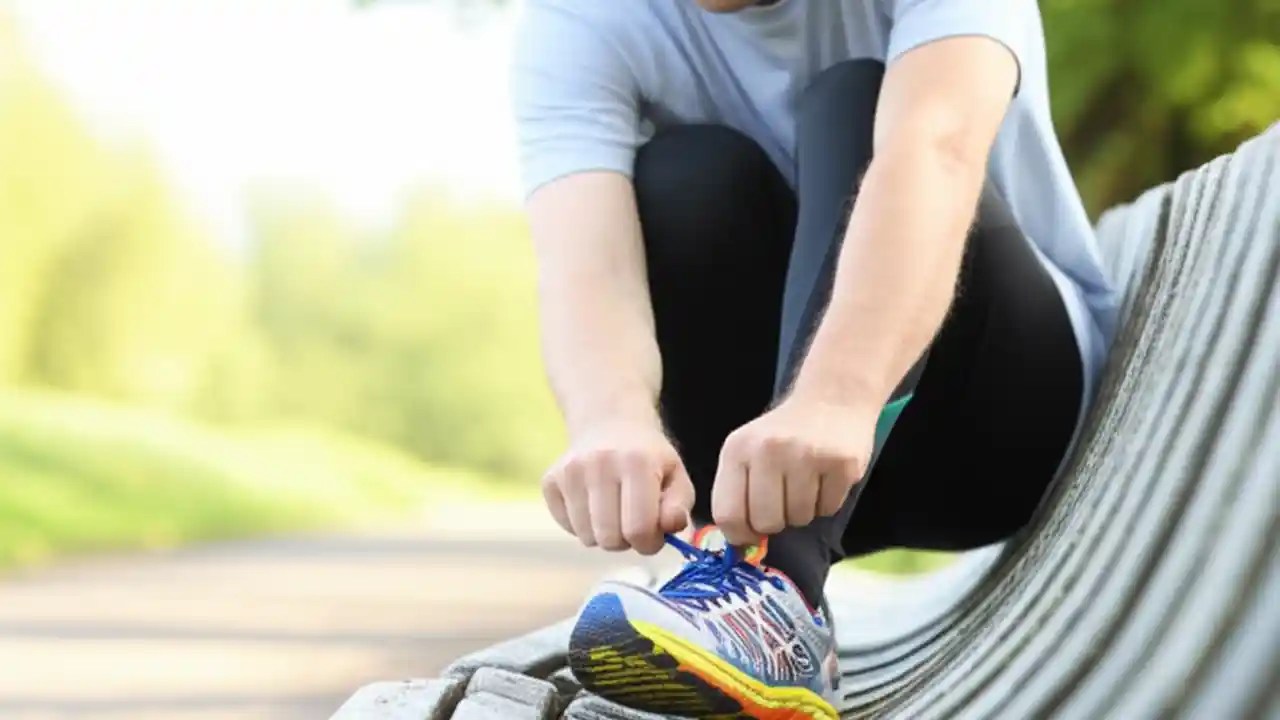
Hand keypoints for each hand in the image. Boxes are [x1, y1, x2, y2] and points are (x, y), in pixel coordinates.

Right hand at [542, 418, 694, 554]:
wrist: (610, 424)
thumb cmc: (649, 457)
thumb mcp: (676, 476)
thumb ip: (680, 506)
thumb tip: (669, 527)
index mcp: (636, 463)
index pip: (638, 529)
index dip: (649, 543)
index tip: (653, 536)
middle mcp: (599, 463)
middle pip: (609, 539)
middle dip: (626, 542)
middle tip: (633, 526)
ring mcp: (570, 471)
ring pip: (586, 537)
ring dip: (604, 535)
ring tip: (614, 513)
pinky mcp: (550, 480)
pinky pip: (567, 527)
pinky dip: (583, 526)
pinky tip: (593, 505)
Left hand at [712, 397, 875, 545]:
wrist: (831, 398)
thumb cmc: (783, 434)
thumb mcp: (748, 451)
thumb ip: (738, 493)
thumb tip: (740, 544)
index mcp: (737, 450)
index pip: (728, 514)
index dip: (739, 535)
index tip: (750, 534)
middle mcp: (769, 451)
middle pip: (766, 522)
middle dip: (776, 522)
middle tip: (783, 500)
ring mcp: (807, 456)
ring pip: (799, 519)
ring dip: (803, 510)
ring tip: (806, 482)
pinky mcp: (841, 463)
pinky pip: (828, 509)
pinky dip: (827, 501)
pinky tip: (824, 476)